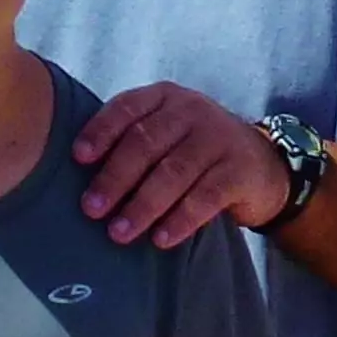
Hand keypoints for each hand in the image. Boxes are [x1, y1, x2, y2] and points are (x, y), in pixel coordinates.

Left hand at [71, 83, 290, 247]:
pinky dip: (180, 219)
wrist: (261, 163)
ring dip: (143, 205)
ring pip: (174, 172)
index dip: (100, 131)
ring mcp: (218, 138)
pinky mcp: (239, 171)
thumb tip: (75, 175)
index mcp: (165, 97)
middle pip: (146, 143)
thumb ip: (131, 141)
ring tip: (119, 233)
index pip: (127, 108)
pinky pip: (206, 197)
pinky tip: (160, 239)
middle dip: (115, 178)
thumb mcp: (166, 132)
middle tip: (91, 209)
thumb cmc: (193, 149)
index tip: (77, 159)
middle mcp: (191, 110)